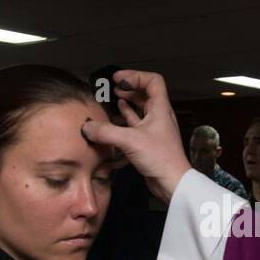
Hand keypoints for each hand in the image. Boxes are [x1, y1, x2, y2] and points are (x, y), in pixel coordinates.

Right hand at [80, 69, 192, 203]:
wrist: (172, 182)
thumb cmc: (160, 158)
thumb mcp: (130, 141)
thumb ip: (106, 132)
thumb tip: (86, 127)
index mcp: (160, 109)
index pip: (153, 81)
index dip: (135, 76)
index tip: (119, 79)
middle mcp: (159, 116)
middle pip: (146, 93)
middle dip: (130, 86)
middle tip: (114, 85)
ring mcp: (154, 128)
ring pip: (142, 108)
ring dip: (129, 100)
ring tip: (115, 96)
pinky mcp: (149, 141)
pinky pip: (137, 123)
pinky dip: (128, 116)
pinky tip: (119, 114)